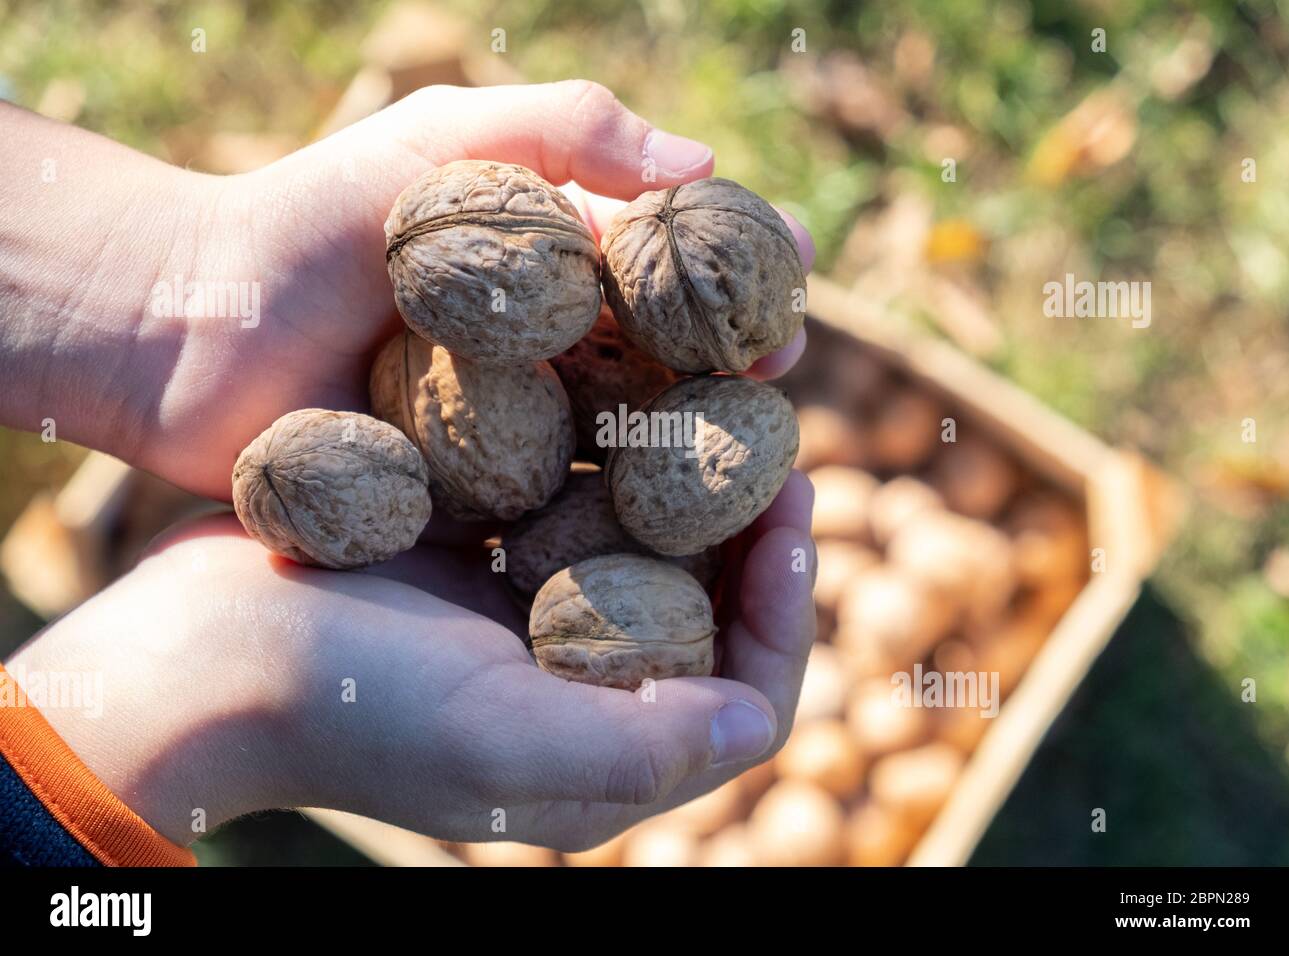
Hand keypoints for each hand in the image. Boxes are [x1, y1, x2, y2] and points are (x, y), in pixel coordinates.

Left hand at [0, 82, 813, 499]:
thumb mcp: (439, 141)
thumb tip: (701, 156)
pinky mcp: (465, 502)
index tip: (792, 295)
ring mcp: (503, 432)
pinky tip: (666, 546)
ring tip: (750, 477)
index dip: (735, 280)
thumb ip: (565, 128)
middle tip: (781, 390)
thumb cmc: (304, 220)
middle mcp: (536, 353)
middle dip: (728, 376)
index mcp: (543, 265)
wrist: (180, 324)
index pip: (667, 274)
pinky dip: (608, 528)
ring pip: (616, 447)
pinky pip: (550, 516)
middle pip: (659, 366)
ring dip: (685, 461)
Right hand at [9, 473, 815, 850]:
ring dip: (688, 481)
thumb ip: (640, 745)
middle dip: (749, 530)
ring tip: (713, 400)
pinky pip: (578, 503)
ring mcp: (532, 620)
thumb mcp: (501, 742)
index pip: (748, 694)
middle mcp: (581, 687)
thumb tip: (763, 719)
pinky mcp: (487, 563)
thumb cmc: (354, 705)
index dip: (787, 607)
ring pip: (650, 547)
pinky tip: (623, 389)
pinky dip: (610, 455)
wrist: (205, 653)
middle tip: (772, 441)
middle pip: (708, 611)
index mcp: (602, 748)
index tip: (794, 511)